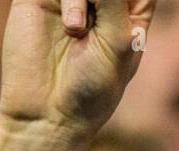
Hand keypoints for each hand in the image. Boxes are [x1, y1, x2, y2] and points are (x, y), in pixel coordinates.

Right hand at [0, 0, 156, 135]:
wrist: (48, 111)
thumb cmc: (93, 86)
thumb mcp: (118, 43)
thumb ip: (114, 0)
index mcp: (130, 15)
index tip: (119, 15)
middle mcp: (101, 4)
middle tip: (95, 20)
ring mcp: (68, 0)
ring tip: (75, 30)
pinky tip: (69, 25)